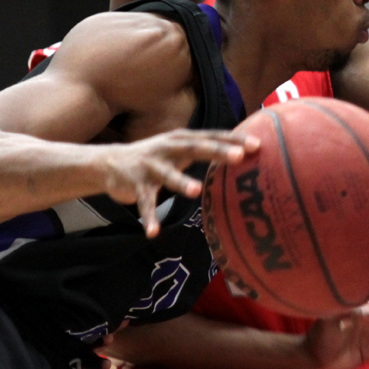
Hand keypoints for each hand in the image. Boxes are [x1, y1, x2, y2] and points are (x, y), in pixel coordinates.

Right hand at [102, 129, 259, 236]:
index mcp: (183, 139)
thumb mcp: (180, 149)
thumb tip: (242, 153)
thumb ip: (205, 149)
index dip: (234, 139)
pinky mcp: (136, 184)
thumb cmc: (156, 157)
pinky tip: (153, 232)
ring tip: (195, 191)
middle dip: (217, 151)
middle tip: (239, 156)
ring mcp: (151, 165)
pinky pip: (145, 203)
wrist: (110, 162)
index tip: (258, 143)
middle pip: (195, 148)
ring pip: (168, 175)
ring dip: (181, 182)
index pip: (212, 136)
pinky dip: (149, 217)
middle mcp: (168, 147)